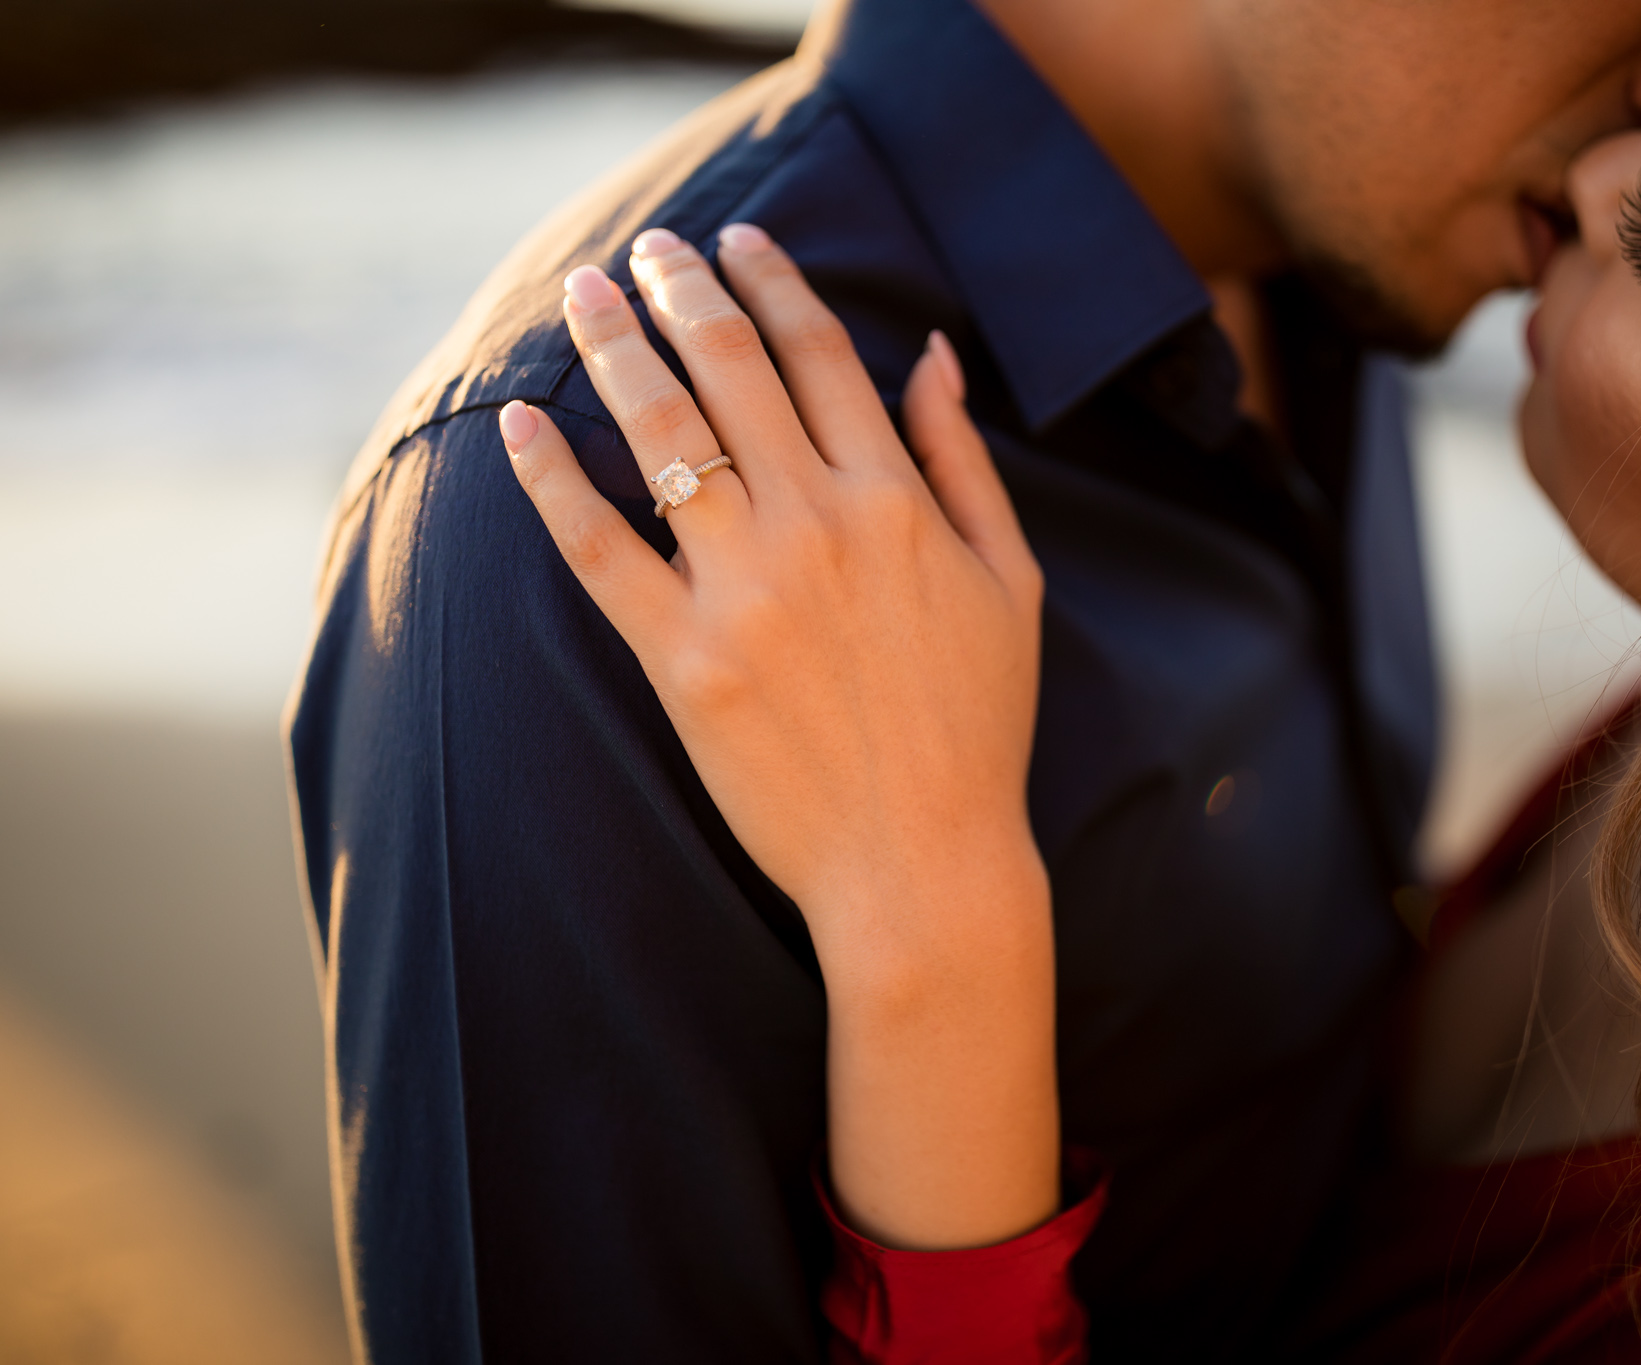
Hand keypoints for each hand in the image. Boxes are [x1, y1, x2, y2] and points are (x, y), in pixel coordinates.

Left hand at [498, 224, 1057, 1249]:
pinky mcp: (684, 661)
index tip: (738, 240)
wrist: (925, 862)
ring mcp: (745, 592)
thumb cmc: (977, 726)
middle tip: (646, 249)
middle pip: (730, 370)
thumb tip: (934, 354)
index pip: (820, 355)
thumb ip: (964, 460)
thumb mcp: (1009, 581)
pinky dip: (552, 480)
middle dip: (681, 288)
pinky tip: (519, 423)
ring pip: (660, 434)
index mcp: (897, 501)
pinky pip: (600, 550)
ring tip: (582, 294)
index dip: (772, 282)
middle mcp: (818, 526)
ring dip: (613, 347)